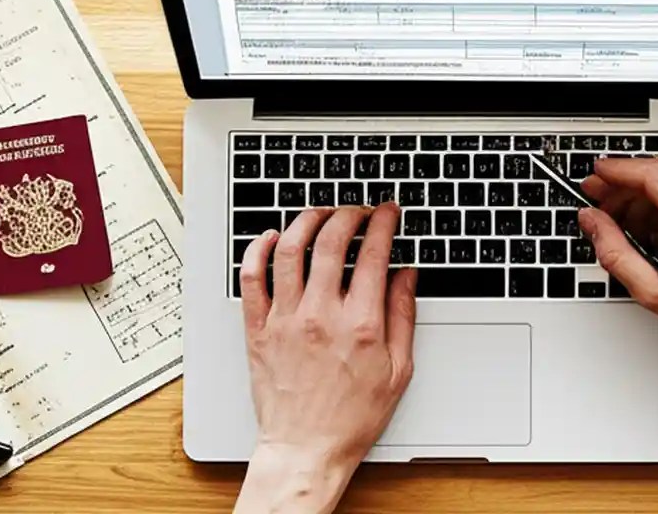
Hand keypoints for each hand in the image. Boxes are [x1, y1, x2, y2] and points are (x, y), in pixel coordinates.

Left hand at [234, 202, 416, 513]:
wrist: (306, 449)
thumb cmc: (351, 418)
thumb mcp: (398, 370)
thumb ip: (403, 316)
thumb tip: (405, 276)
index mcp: (360, 324)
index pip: (373, 254)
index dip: (383, 223)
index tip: (387, 211)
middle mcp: (320, 315)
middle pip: (331, 241)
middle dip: (348, 214)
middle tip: (358, 210)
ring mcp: (285, 319)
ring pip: (291, 249)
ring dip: (307, 221)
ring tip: (320, 213)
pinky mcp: (259, 329)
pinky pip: (252, 278)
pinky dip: (260, 250)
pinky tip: (272, 238)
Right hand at [577, 157, 657, 363]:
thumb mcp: (651, 290)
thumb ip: (614, 252)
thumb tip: (592, 220)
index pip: (654, 177)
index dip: (619, 170)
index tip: (597, 173)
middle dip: (624, 180)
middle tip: (598, 195)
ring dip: (640, 189)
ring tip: (619, 216)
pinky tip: (644, 221)